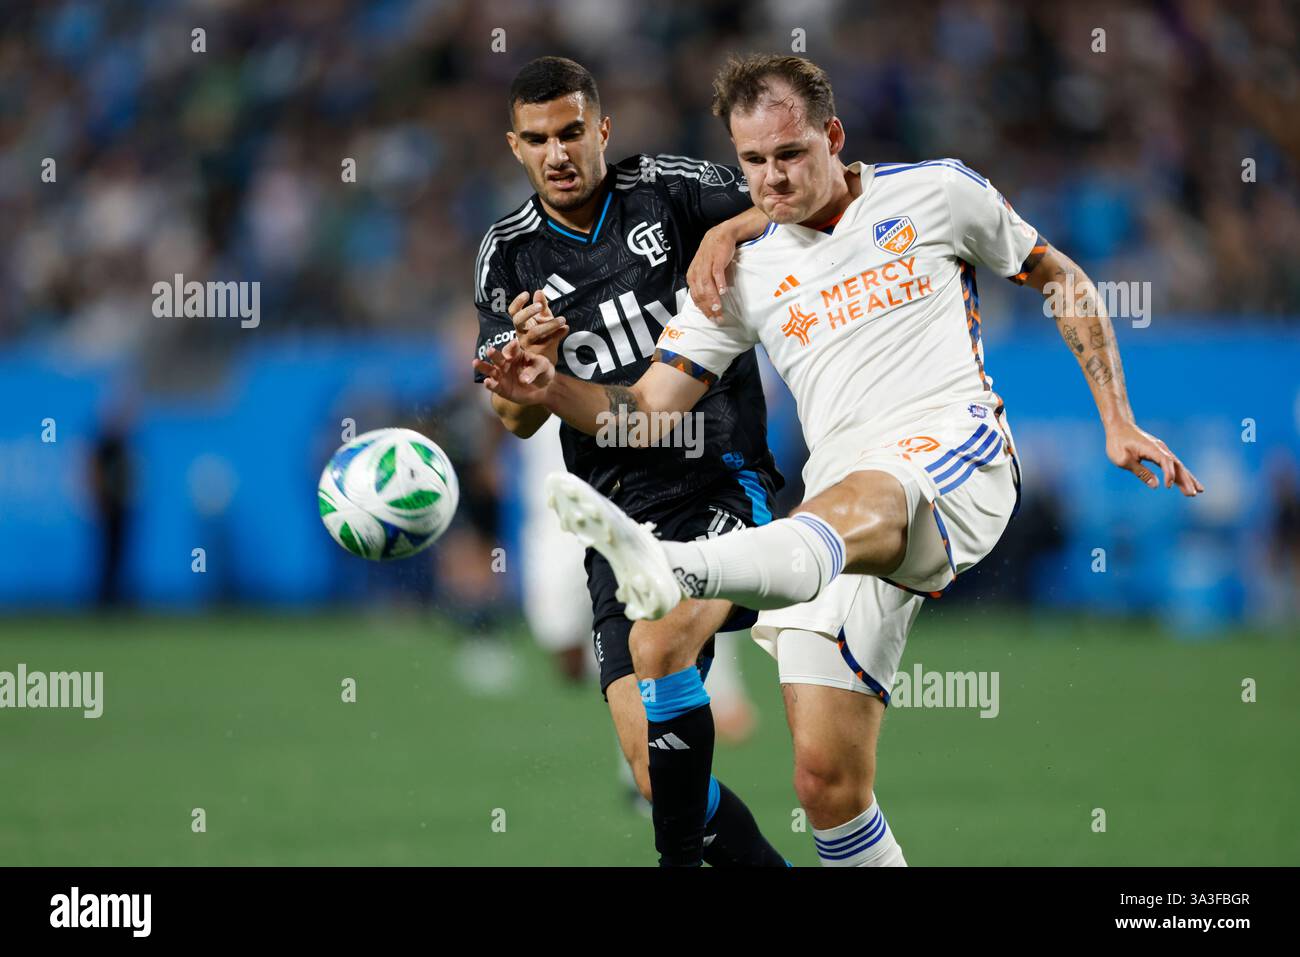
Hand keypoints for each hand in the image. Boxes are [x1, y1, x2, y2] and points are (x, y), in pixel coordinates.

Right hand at [473, 338, 554, 406]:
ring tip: (475, 362)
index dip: (512, 347)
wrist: (545, 388)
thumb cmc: (543, 372)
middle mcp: (506, 364)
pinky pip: (494, 386)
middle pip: (498, 358)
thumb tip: (523, 379)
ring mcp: (503, 376)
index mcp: (516, 354)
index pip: (512, 349)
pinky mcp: (502, 389)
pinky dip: (490, 384)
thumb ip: (533, 370)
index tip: (515, 343)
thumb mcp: (543, 367)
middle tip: (490, 350)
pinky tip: (487, 382)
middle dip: (494, 354)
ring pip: (491, 370)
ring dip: (483, 366)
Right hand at [508, 290, 566, 360]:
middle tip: (540, 306)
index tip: (527, 294)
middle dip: (528, 311)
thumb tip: (539, 291)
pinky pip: (548, 342)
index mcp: (521, 325)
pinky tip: (566, 328)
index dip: (517, 302)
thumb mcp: (543, 320)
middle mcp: (521, 334)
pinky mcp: (538, 353)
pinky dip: (558, 334)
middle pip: (518, 320)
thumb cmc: (543, 337)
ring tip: (562, 319)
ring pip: (534, 332)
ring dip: (550, 324)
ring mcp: (528, 345)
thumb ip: (542, 306)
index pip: (513, 312)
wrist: (547, 360)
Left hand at [688, 206, 767, 320]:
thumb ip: (704, 284)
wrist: (722, 233)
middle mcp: (697, 271)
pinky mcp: (716, 258)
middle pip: (701, 293)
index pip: (695, 296)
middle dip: (709, 308)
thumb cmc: (714, 254)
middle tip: (718, 319)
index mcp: (692, 275)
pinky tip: (724, 292)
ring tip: (719, 309)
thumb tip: (707, 302)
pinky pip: (717, 273)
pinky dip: (720, 283)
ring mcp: (706, 264)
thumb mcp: (705, 270)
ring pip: (707, 285)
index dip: (703, 309)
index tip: (712, 319)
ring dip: (713, 299)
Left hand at [1104, 420, 1203, 495]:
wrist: (1119, 427)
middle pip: (1177, 465)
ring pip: (1178, 466)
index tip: (1168, 486)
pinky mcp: (1160, 454)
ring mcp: (1162, 450)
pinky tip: (1187, 483)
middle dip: (1186, 480)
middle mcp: (1161, 448)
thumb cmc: (1118, 443)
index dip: (1169, 474)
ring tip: (1199, 491)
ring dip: (1187, 479)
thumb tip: (1155, 485)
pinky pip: (1173, 465)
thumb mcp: (1123, 460)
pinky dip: (1180, 474)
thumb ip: (1141, 472)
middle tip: (1194, 494)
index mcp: (1152, 448)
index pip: (1166, 461)